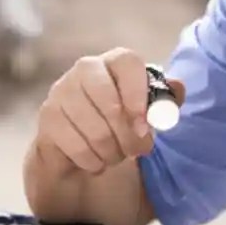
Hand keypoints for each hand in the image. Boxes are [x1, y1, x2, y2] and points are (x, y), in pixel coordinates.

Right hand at [34, 48, 185, 175]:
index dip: (138, 93)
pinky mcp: (47, 117)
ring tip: (115, 155)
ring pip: (94, 128)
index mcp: (113, 64)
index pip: (126, 62)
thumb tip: (178, 87)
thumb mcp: (148, 119)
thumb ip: (164, 102)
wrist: (79, 162)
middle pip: (108, 97)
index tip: (145, 125)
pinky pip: (76, 145)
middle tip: (137, 150)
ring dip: (112, 152)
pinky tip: (95, 161)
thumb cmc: (118, 133)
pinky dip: (92, 162)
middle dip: (127, 134)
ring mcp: (61, 92)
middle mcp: (85, 71)